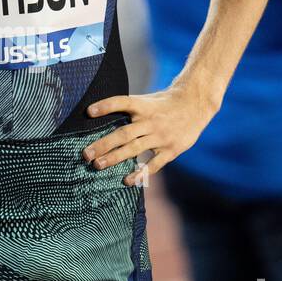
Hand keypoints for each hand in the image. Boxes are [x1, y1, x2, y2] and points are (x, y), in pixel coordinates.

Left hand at [83, 85, 219, 186]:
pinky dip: (140, 173)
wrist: (195, 104)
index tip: (89, 111)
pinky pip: (154, 164)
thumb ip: (130, 110)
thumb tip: (101, 116)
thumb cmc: (165, 103)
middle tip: (86, 154)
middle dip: (103, 144)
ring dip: (115, 158)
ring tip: (98, 165)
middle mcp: (150, 121)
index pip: (122, 102)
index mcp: (143, 106)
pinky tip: (127, 180)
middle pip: (123, 133)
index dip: (106, 106)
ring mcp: (161, 136)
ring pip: (134, 149)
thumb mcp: (148, 100)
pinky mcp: (171, 150)